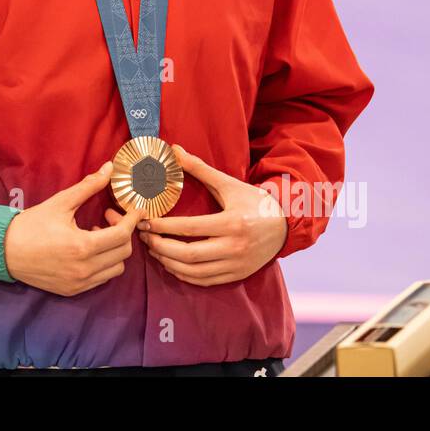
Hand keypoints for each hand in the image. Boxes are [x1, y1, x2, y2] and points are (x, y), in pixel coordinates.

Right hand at [4, 161, 145, 295]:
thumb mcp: (60, 203)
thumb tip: (109, 168)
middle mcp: (85, 269)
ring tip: (98, 234)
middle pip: (123, 253)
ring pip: (116, 269)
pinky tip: (90, 249)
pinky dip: (104, 264)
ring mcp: (79, 283)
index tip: (134, 209)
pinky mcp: (73, 291)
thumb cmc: (32, 224)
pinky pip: (102, 279)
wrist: (5, 251)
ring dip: (115, 250)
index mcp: (83, 246)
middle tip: (109, 217)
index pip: (122, 235)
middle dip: (123, 232)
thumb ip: (88, 186)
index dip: (131, 220)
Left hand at [121, 144, 287, 285]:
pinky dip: (183, 275)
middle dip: (160, 247)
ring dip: (168, 262)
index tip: (145, 221)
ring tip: (153, 249)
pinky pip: (204, 281)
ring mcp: (235, 265)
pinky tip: (171, 263)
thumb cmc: (255, 203)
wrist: (285, 226)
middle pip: (188, 254)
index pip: (189, 228)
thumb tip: (175, 150)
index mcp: (231, 223)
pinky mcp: (236, 275)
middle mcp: (233, 247)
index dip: (162, 227)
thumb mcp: (229, 184)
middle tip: (144, 237)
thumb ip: (200, 169)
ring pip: (194, 272)